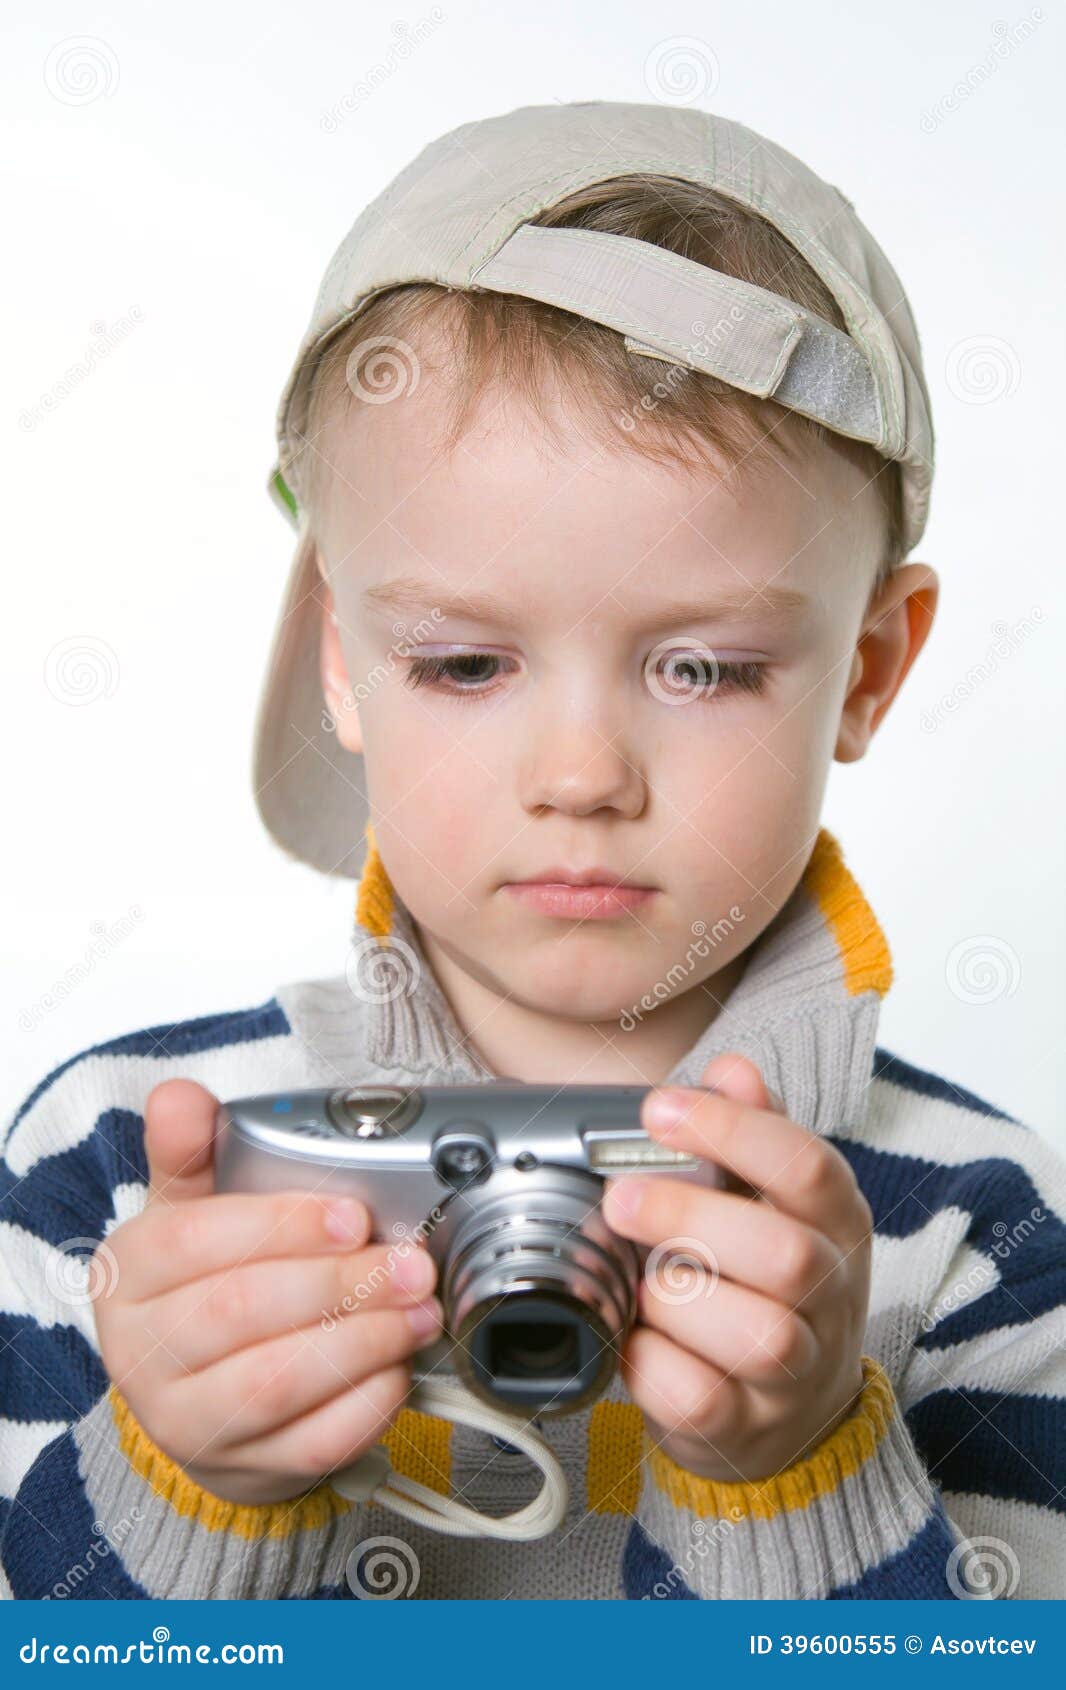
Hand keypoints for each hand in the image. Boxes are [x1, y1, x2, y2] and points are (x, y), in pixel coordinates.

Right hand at [90, 1079, 442, 1504]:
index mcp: (129, 1275)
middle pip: (240, 1313)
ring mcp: (187, 1423)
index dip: (280, 1225)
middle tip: (406, 1263)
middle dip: (338, 1283)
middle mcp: (143, 1353)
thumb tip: (178, 1097)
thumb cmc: (207, 1283)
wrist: (201, 1396)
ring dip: (363, 1341)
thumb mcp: (191, 1208)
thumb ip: (193, 1148)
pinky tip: (399, 1366)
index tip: (350, 1214)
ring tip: (417, 1309)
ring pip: (277, 1383)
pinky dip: (366, 1404)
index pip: (194, 1241)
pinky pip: (311, 1444)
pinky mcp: (242, 1470)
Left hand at [602, 1054, 872, 1481]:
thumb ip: (753, 1132)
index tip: (658, 1109)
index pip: (807, 1167)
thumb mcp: (773, 1201)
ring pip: (758, 1335)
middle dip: (689, 1217)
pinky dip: (652, 1366)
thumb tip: (732, 1069)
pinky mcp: (749, 1430)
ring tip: (639, 1280)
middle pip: (785, 1255)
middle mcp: (830, 1295)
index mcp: (837, 1223)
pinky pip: (703, 1399)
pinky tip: (633, 1339)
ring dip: (677, 1299)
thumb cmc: (768, 1284)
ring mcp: (797, 1371)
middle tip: (621, 1198)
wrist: (790, 1413)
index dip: (732, 1132)